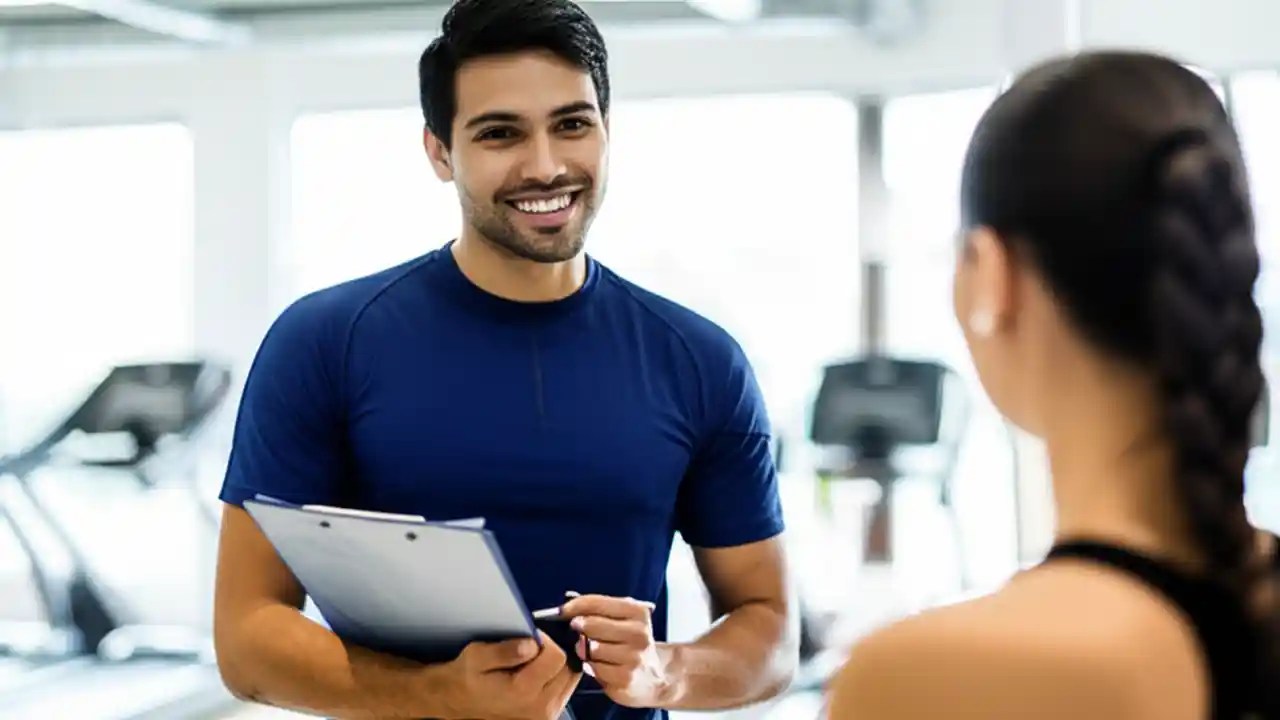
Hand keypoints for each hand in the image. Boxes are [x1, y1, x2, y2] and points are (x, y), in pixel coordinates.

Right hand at [444, 631, 580, 719]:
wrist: (457, 703)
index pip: (557, 657)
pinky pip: (564, 691)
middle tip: (531, 651)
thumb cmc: (466, 679)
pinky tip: (536, 676)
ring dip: (556, 667)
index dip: (545, 641)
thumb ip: (504, 650)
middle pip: (568, 668)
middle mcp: (539, 708)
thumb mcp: (476, 656)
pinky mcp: (546, 719)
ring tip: (532, 664)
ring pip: (570, 680)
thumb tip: (532, 644)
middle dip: (552, 654)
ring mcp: (545, 716)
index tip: (530, 639)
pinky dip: (554, 680)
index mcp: (523, 691)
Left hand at [560, 594, 671, 707]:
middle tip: (578, 632)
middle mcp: (639, 633)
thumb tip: (568, 603)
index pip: (597, 602)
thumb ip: (599, 609)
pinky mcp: (626, 678)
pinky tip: (601, 666)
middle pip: (591, 624)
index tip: (562, 611)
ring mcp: (634, 657)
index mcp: (638, 612)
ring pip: (591, 648)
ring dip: (586, 650)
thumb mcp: (623, 620)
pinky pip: (594, 668)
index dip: (574, 606)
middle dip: (579, 628)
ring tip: (593, 651)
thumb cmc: (630, 645)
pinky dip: (592, 667)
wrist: (653, 678)